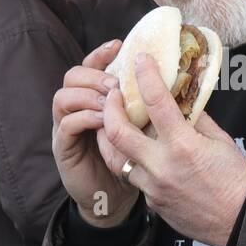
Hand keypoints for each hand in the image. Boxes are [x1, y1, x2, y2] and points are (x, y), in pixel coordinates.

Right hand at [50, 39, 136, 226]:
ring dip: (88, 94)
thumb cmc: (132, 163)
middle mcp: (78, 109)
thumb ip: (153, 107)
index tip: (119, 45)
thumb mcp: (146, 130)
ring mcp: (67, 128)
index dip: (101, 54)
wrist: (113, 200)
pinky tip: (102, 120)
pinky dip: (84, 118)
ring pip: (63, 96)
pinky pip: (66, 124)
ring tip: (110, 100)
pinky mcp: (63, 148)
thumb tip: (181, 86)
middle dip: (95, 74)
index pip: (92, 67)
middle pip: (72, 76)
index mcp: (97, 101)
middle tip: (117, 83)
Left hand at [98, 52, 245, 245]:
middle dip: (109, 108)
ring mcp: (153, 187)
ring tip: (114, 124)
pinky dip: (134, 164)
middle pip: (118, 132)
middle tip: (112, 94)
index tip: (140, 59)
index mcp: (183, 145)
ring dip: (112, 139)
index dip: (146, 76)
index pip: (157, 102)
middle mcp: (162, 166)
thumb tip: (180, 98)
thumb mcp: (220, 141)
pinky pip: (134, 179)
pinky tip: (141, 156)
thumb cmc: (234, 178)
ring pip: (116, 159)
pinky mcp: (151, 203)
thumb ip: (195, 119)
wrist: (239, 221)